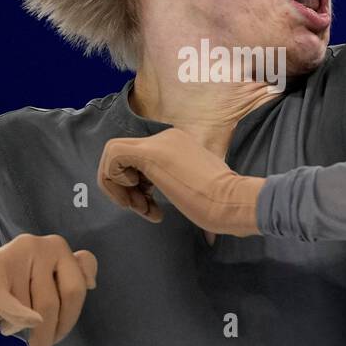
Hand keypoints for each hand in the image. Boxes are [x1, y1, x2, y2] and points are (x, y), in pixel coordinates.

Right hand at [0, 233, 98, 345]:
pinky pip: (13, 306)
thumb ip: (73, 274)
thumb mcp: (45, 279)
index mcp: (57, 246)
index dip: (71, 316)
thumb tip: (91, 283)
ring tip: (9, 323)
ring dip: (22, 329)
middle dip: (52, 334)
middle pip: (57, 301)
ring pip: (33, 309)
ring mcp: (15, 254)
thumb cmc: (11, 288)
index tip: (60, 332)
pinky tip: (10, 331)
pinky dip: (17, 321)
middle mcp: (39, 244)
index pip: (78, 287)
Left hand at [97, 128, 265, 237]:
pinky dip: (113, 179)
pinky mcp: (150, 153)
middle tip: (140, 208)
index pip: (140, 159)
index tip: (148, 206)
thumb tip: (152, 204)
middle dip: (123, 186)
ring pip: (113, 154)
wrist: (233, 201)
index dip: (136, 186)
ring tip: (141, 208)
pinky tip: (135, 196)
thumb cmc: (220, 204)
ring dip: (118, 187)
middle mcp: (166, 137)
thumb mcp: (193, 187)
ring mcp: (158, 142)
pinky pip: (112, 155)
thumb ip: (174, 183)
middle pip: (123, 156)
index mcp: (177, 144)